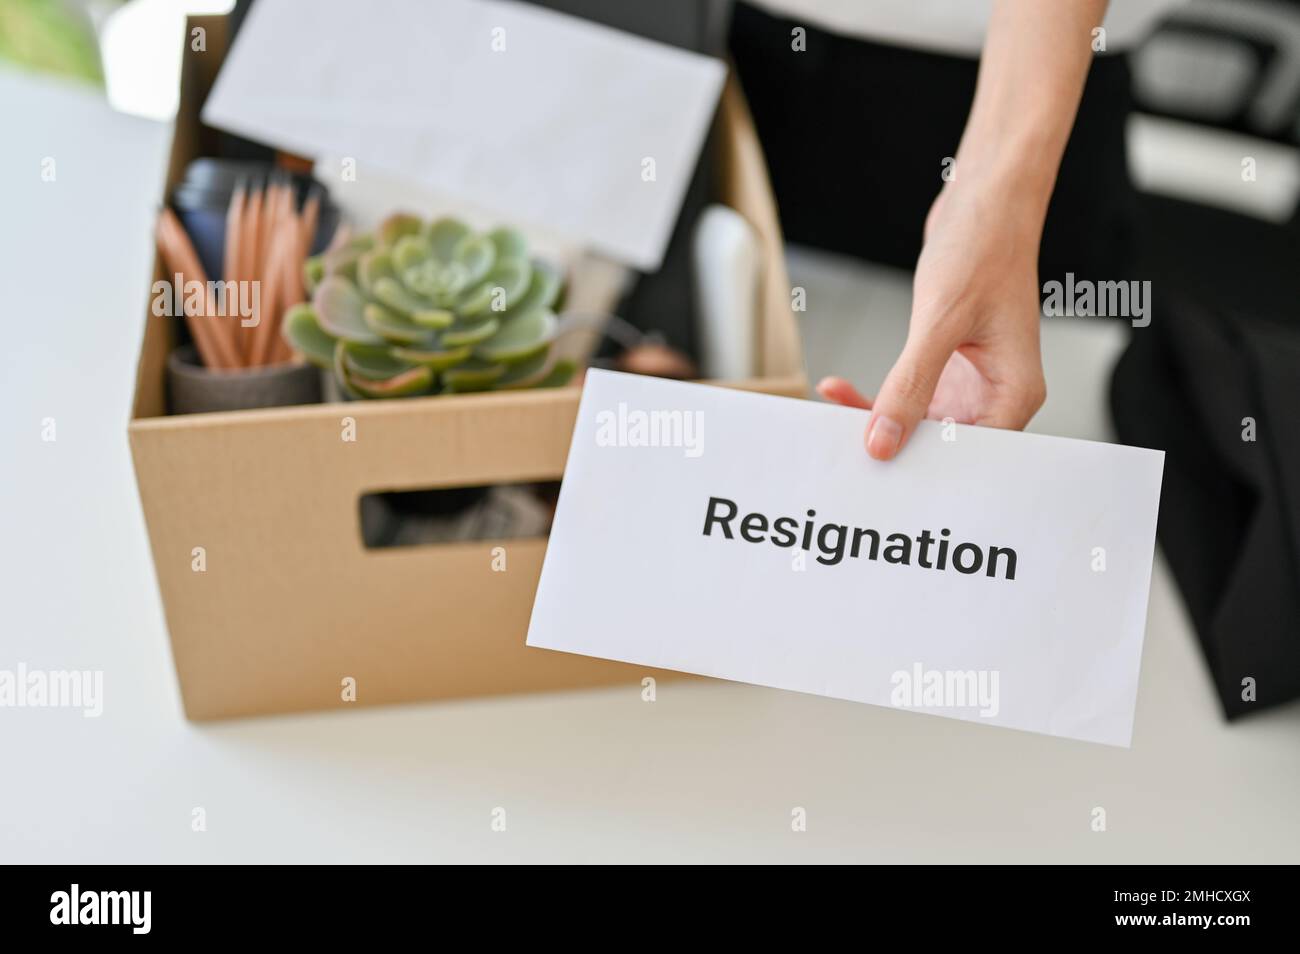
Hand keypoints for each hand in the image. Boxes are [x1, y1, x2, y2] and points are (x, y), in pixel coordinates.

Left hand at [818, 178, 1045, 459]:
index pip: (974, 458)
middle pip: (943, 447)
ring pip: (918, 424)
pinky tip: (837, 387)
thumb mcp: (940, 321)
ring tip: (832, 419)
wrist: (984, 199)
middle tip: (845, 454)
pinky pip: (906, 395)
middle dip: (895, 449)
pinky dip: (873, 395)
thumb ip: (910, 384)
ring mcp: (970, 382)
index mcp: (1014, 393)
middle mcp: (995, 394)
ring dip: (875, 420)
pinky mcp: (946, 366)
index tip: (882, 476)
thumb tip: (883, 439)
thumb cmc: (984, 247)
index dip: (928, 471)